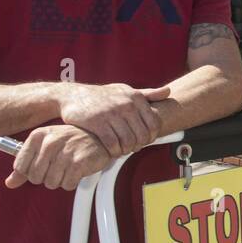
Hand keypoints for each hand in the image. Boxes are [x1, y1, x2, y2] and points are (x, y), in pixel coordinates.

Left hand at [4, 125, 112, 191]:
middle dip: (46, 177)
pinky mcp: (79, 162)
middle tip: (57, 167)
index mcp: (37, 136)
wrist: (98, 136)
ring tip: (67, 168)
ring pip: (51, 183)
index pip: (20, 166)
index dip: (30, 171)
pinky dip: (72, 182)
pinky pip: (67, 185)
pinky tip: (76, 171)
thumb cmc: (70, 141)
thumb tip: (9, 183)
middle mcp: (50, 142)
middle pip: (35, 178)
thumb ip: (25, 166)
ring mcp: (65, 152)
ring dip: (60, 180)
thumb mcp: (44, 147)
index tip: (41, 166)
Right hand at [56, 81, 170, 156]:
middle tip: (131, 147)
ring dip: (125, 150)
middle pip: (142, 136)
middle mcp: (125, 104)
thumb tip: (168, 92)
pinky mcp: (97, 123)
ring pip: (128, 141)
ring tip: (121, 149)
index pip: (153, 124)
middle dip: (138, 145)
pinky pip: (112, 144)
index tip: (143, 140)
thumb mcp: (125, 90)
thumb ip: (148, 94)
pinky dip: (114, 151)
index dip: (151, 137)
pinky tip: (111, 150)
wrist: (73, 95)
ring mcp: (111, 114)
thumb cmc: (102, 96)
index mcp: (135, 97)